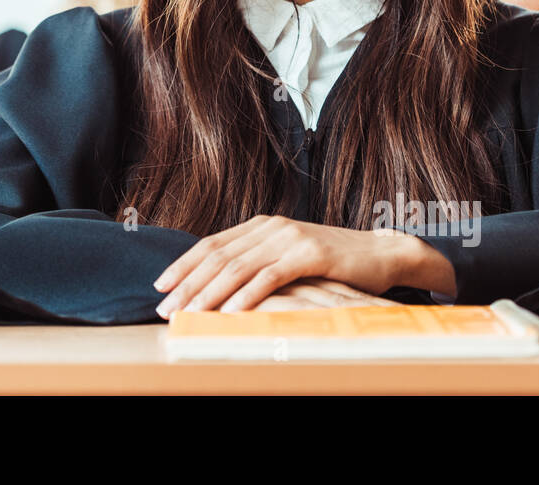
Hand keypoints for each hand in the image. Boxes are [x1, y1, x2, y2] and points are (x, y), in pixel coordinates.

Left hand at [153, 214, 450, 316]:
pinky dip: (248, 294)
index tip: (160, 286)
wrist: (379, 254)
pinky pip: (272, 276)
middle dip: (188, 283)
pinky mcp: (310, 253)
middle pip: (218, 255)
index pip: (211, 244)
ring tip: (190, 313)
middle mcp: (270, 226)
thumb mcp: (287, 258)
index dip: (183, 265)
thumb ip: (256, 263)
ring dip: (210, 292)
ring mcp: (289, 237)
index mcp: (260, 225)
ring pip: (239, 266)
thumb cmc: (330, 263)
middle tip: (166, 308)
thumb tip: (217, 287)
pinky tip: (231, 311)